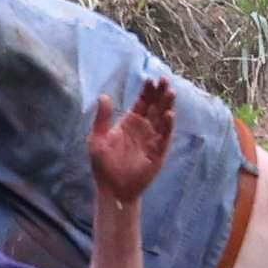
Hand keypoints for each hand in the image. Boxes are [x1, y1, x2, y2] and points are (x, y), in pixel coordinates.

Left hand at [88, 78, 174, 204]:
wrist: (112, 188)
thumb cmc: (104, 165)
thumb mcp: (97, 139)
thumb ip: (102, 118)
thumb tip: (103, 96)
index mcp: (130, 122)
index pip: (142, 102)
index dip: (147, 91)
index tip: (151, 79)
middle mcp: (144, 128)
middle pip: (155, 107)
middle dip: (160, 93)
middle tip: (164, 80)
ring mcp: (152, 139)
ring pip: (162, 119)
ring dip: (167, 106)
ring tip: (170, 92)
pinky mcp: (158, 152)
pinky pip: (164, 137)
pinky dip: (167, 126)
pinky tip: (169, 115)